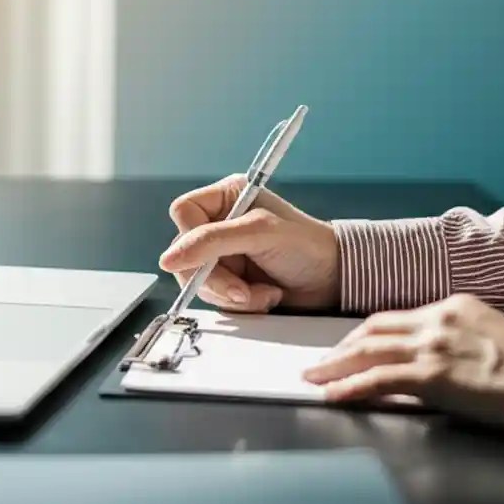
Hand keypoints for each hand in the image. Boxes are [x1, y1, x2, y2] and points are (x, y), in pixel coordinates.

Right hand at [158, 175, 339, 312]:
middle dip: (215, 278)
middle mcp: (219, 225)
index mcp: (226, 199)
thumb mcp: (260, 234)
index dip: (189, 237)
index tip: (204, 260)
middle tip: (242, 291)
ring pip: (197, 281)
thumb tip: (167, 260)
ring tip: (264, 294)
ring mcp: (223, 256)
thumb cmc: (307, 246)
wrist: (336, 280)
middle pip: (185, 253)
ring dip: (230, 295)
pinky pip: (214, 298)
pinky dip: (240, 305)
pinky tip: (266, 297)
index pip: (184, 213)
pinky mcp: (229, 282)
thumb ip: (212, 241)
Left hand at [303, 295, 503, 423]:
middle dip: (342, 347)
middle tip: (321, 362)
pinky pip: (377, 380)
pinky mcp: (429, 375)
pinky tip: (332, 394)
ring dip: (335, 366)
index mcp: (453, 305)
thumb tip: (427, 356)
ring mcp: (431, 346)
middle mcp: (437, 318)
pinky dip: (350, 387)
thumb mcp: (490, 334)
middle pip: (373, 329)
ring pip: (368, 351)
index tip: (349, 346)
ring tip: (313, 378)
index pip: (395, 317)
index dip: (366, 334)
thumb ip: (455, 336)